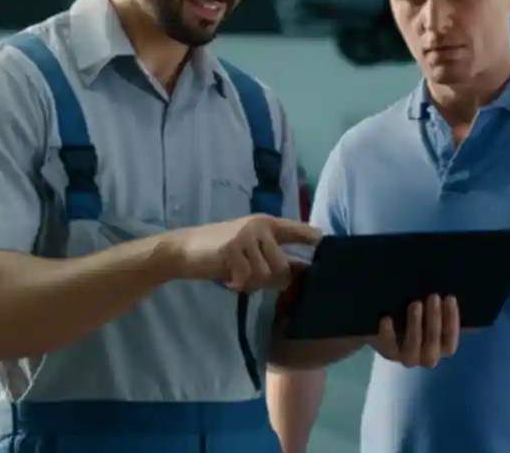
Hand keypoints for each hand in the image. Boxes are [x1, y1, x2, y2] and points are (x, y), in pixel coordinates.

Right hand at [170, 214, 322, 291]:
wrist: (183, 249)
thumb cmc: (219, 252)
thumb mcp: (249, 248)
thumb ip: (272, 255)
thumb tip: (300, 272)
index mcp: (267, 223)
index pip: (299, 230)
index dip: (315, 240)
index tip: (326, 247)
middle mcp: (260, 225)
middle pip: (283, 266)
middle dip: (270, 281)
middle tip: (250, 279)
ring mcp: (246, 235)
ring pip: (265, 275)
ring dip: (251, 283)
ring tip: (237, 276)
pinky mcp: (231, 247)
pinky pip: (247, 278)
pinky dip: (237, 285)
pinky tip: (228, 279)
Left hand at [370, 294, 459, 367]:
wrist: (388, 326)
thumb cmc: (418, 314)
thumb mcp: (431, 311)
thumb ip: (441, 307)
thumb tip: (449, 292)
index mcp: (440, 349)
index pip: (450, 343)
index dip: (452, 321)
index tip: (450, 298)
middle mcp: (425, 357)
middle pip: (432, 346)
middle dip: (434, 320)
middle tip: (433, 297)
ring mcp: (405, 357)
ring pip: (412, 348)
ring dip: (415, 325)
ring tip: (416, 304)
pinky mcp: (387, 352)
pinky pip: (387, 346)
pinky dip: (388, 333)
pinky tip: (387, 318)